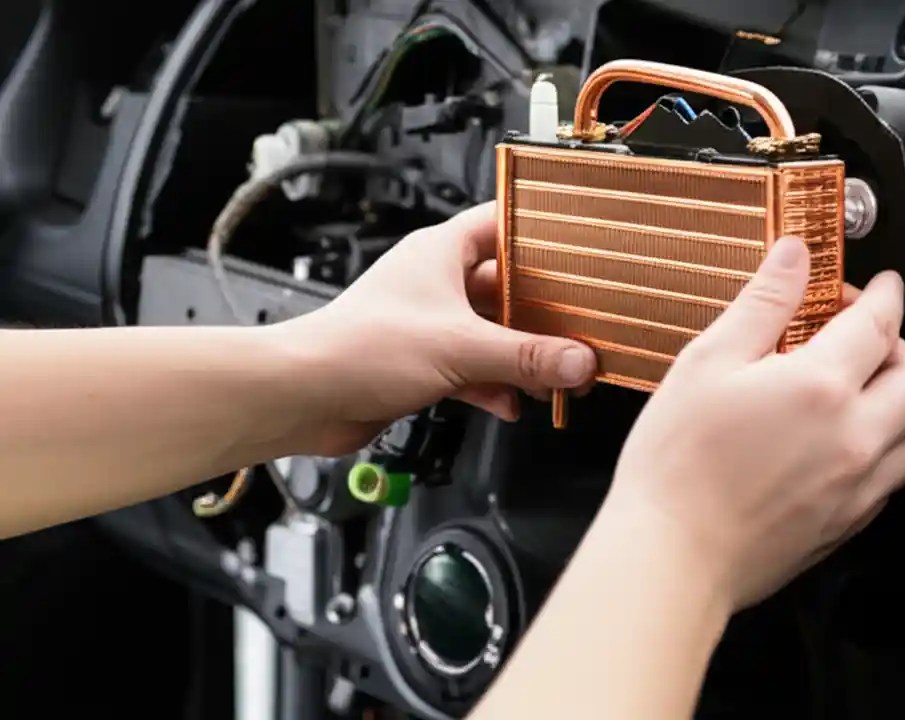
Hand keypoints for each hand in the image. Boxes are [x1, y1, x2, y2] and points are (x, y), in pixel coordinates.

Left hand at [279, 202, 596, 454]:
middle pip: (506, 285)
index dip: (542, 231)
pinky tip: (513, 402)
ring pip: (492, 331)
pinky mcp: (422, 363)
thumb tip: (579, 362)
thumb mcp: (461, 347)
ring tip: (558, 372)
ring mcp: (430, 323)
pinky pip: (473, 368)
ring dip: (522, 354)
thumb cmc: (360, 348)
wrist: (305, 396)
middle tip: (583, 323)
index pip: (502, 222)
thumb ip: (527, 356)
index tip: (581, 244)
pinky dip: (495, 384)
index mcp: (441, 252)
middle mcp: (436, 282)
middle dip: (543, 310)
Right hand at [604, 236, 904, 610]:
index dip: (883, 293)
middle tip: (860, 337)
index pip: (880, 322)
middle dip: (901, 345)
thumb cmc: (677, 464)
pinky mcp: (849, 523)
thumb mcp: (707, 362)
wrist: (672, 558)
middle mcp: (856, 435)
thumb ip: (762, 302)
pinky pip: (894, 477)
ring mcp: (859, 485)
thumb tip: (795, 254)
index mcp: (821, 385)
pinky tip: (839, 442)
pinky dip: (884, 448)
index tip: (878, 285)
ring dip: (900, 401)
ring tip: (855, 392)